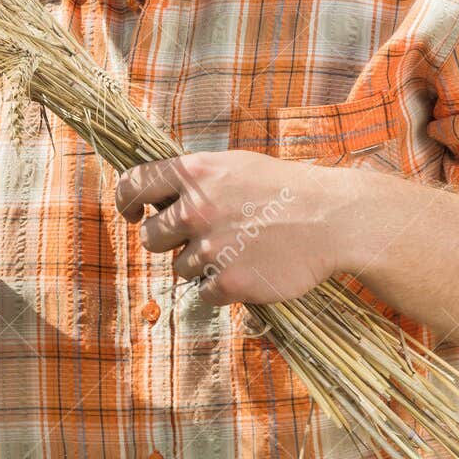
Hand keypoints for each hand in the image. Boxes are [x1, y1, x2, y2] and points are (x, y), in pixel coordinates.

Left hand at [114, 151, 353, 304]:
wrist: (333, 220)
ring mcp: (209, 248)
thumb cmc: (286, 189)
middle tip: (204, 237)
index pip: (133, 186)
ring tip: (240, 249)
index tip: (132, 214)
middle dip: (169, 241)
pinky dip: (221, 286)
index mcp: (194, 172)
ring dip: (201, 264)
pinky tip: (249, 268)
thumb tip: (156, 197)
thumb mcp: (235, 166)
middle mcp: (195, 209)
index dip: (126, 202)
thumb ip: (194, 179)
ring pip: (178, 267)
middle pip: (149, 238)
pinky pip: (203, 292)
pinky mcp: (226, 283)